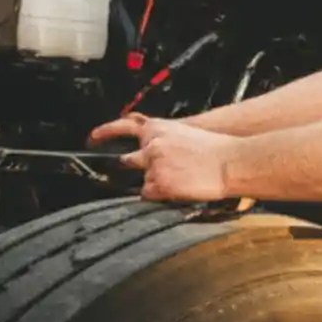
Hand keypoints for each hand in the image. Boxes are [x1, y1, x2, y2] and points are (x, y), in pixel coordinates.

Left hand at [88, 112, 233, 201]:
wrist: (229, 161)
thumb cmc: (215, 148)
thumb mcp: (185, 133)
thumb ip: (164, 138)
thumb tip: (152, 149)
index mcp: (158, 128)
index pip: (124, 126)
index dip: (105, 133)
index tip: (91, 138)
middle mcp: (151, 145)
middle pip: (128, 160)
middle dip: (132, 168)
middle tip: (142, 173)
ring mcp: (152, 165)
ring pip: (143, 180)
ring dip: (156, 183)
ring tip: (180, 181)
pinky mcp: (158, 183)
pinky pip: (150, 194)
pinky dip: (162, 194)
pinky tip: (180, 189)